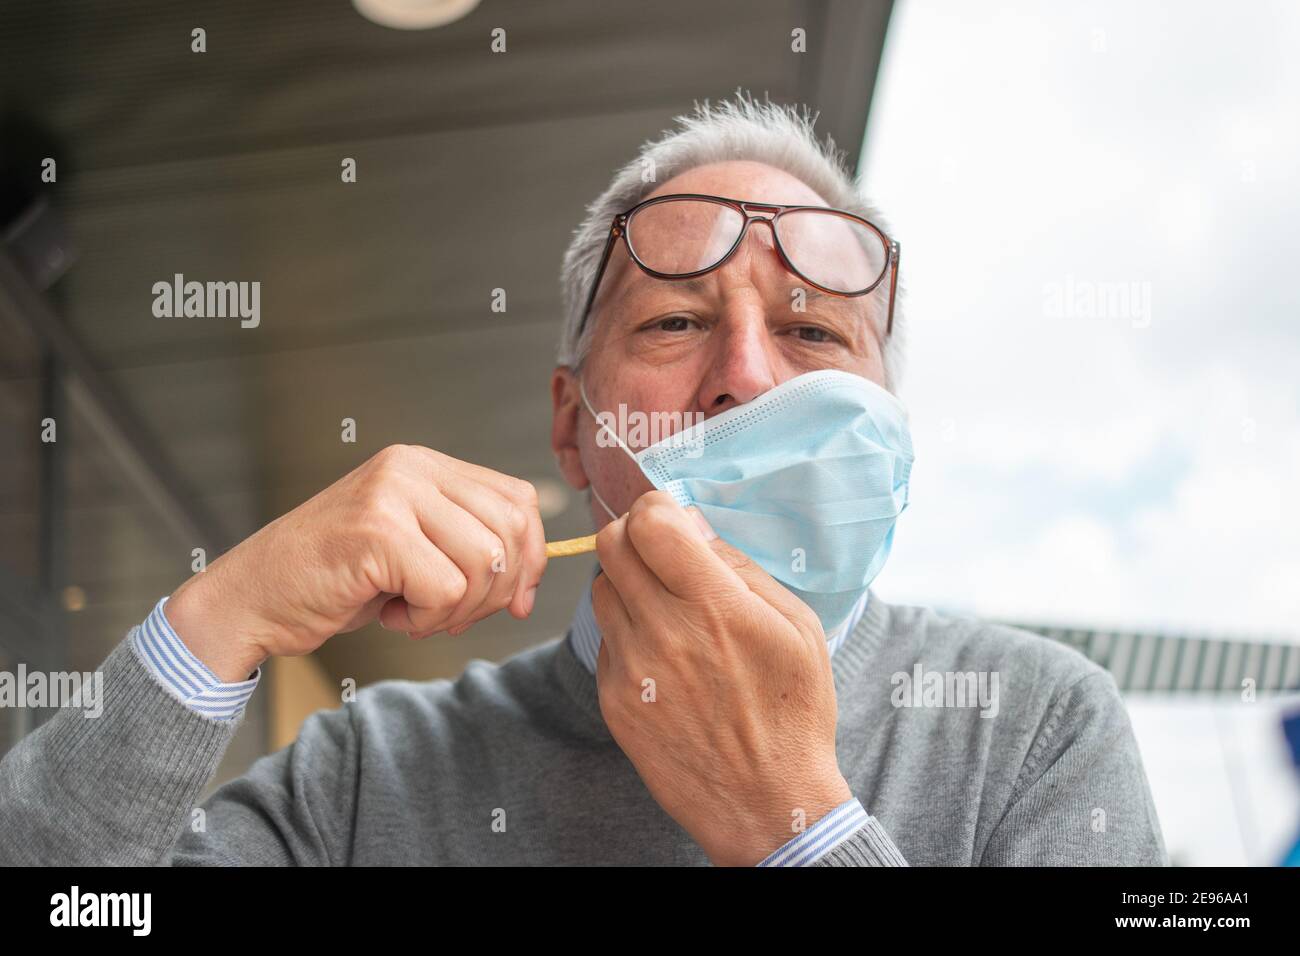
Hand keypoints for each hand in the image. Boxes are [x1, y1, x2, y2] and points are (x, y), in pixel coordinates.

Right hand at [165, 445, 546, 680]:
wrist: (254, 597)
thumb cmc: (334, 580)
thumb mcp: (413, 551)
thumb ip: (469, 549)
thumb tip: (529, 586)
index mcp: (426, 466)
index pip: (518, 501)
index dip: (529, 557)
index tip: (512, 598)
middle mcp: (411, 469)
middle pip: (510, 530)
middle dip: (497, 591)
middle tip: (452, 614)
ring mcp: (393, 495)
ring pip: (484, 561)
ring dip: (458, 609)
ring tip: (415, 613)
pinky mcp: (377, 532)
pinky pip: (447, 588)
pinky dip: (429, 618)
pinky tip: (392, 615)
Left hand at [592, 490, 852, 865]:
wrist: (766, 802)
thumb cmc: (793, 713)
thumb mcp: (797, 628)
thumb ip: (741, 568)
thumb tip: (693, 528)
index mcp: (716, 606)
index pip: (650, 523)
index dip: (655, 509)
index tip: (668, 518)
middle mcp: (665, 632)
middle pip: (612, 546)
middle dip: (635, 536)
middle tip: (660, 552)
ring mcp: (633, 667)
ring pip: (601, 589)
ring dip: (627, 584)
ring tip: (665, 607)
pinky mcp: (614, 699)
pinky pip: (605, 639)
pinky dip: (626, 633)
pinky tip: (663, 655)